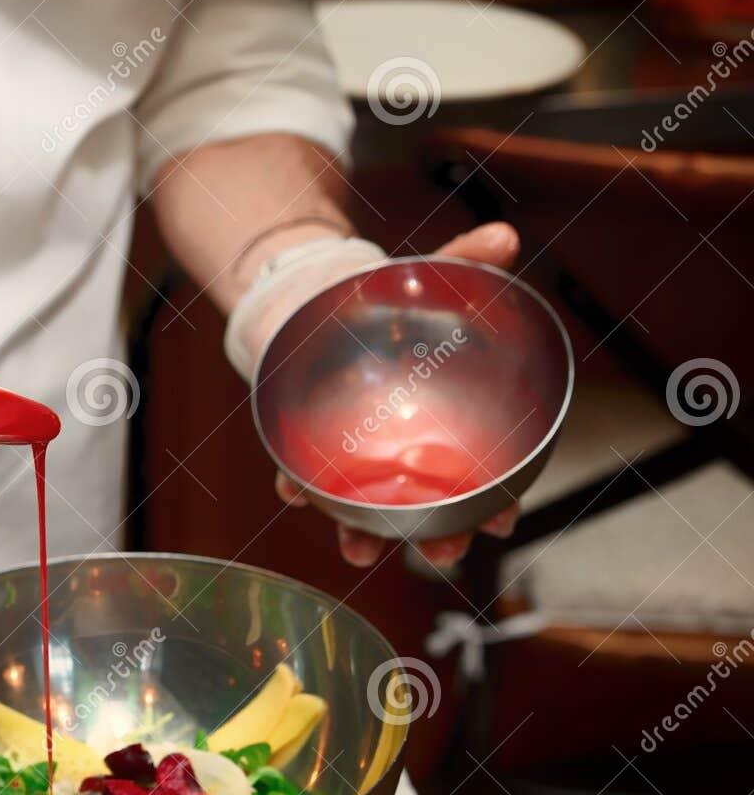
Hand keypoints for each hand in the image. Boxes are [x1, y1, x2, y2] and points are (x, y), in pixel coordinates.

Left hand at [274, 222, 522, 569]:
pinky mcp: (310, 446)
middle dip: (435, 538)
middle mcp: (404, 446)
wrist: (312, 296)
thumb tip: (502, 238)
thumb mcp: (426, 276)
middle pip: (428, 508)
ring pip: (364, 508)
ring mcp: (356, 453)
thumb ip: (464, 260)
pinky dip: (296, 486)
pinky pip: (302, 475)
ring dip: (361, 534)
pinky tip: (291, 493)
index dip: (497, 502)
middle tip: (438, 556)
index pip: (484, 474)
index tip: (504, 522)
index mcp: (448, 419)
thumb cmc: (384, 301)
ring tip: (357, 552)